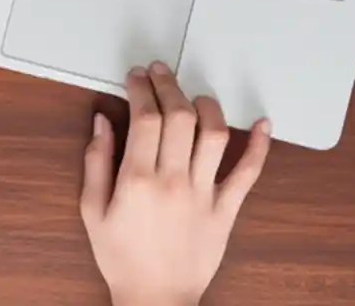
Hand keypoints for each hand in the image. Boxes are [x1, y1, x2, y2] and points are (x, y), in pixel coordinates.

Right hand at [81, 63, 271, 305]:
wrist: (156, 298)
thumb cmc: (120, 256)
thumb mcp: (91, 209)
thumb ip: (96, 161)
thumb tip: (102, 120)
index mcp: (136, 179)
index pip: (144, 117)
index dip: (141, 88)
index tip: (136, 77)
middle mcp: (173, 180)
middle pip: (178, 116)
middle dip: (169, 85)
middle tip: (160, 72)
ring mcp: (204, 194)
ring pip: (214, 134)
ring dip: (206, 106)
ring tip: (195, 95)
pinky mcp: (227, 209)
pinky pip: (249, 172)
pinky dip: (260, 146)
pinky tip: (263, 123)